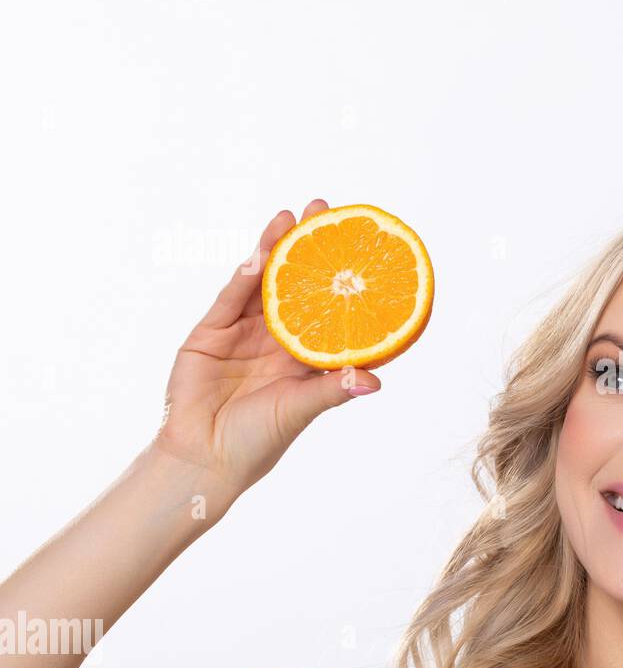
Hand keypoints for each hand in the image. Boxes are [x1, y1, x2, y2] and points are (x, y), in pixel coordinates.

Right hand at [149, 200, 382, 499]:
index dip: (346, 282)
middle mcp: (279, 339)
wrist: (201, 456)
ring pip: (266, 282)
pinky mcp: (212, 330)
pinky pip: (232, 295)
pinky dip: (247, 272)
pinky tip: (262, 248)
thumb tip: (375, 382)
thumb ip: (333, 391)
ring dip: (278, 248)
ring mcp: (244, 332)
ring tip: (294, 215)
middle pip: (299, 285)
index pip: (332, 312)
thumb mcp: (300, 411)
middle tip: (327, 211)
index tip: (365, 250)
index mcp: (306, 358)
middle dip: (312, 248)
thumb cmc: (258, 441)